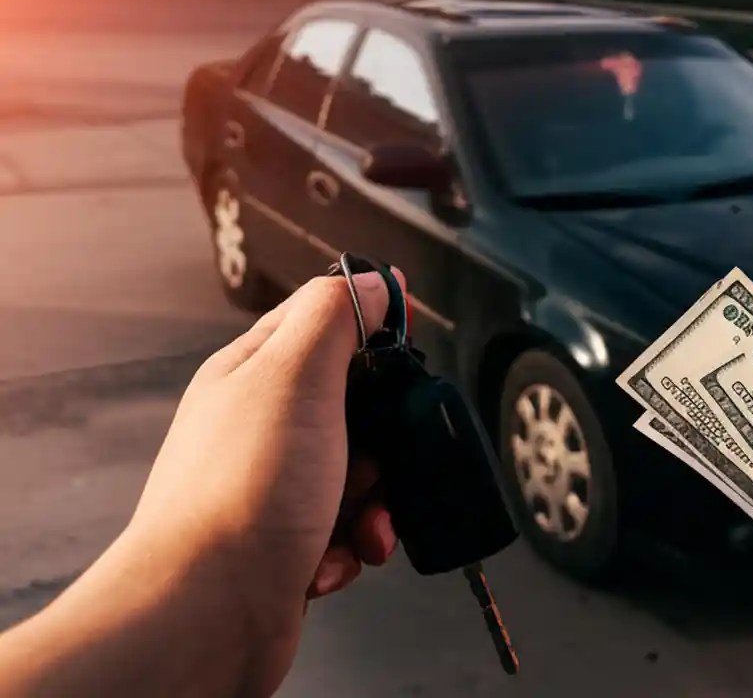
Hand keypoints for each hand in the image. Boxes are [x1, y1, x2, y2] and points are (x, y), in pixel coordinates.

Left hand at [126, 273, 401, 691]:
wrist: (208, 610)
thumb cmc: (240, 495)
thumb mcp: (296, 377)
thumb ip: (336, 318)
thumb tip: (370, 280)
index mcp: (254, 372)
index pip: (324, 321)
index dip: (372, 323)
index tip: (406, 338)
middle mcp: (264, 425)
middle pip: (359, 406)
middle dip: (388, 440)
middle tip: (378, 457)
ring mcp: (276, 485)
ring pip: (363, 473)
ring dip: (377, 504)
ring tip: (361, 525)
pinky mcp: (290, 539)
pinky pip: (349, 529)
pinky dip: (354, 546)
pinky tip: (333, 560)